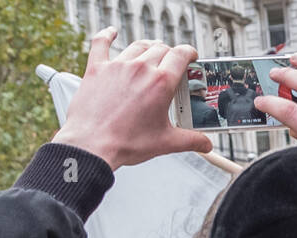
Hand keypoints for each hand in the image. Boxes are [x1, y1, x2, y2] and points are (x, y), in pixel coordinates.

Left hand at [52, 27, 212, 170]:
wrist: (91, 146)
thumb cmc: (125, 144)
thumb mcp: (164, 143)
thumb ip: (189, 140)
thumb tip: (205, 144)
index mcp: (161, 82)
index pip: (181, 55)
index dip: (189, 53)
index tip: (190, 57)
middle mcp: (140, 68)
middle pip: (161, 49)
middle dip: (169, 55)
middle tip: (170, 66)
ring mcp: (117, 66)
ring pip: (138, 46)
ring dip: (147, 48)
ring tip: (150, 55)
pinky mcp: (97, 69)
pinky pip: (101, 43)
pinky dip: (107, 35)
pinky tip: (111, 32)